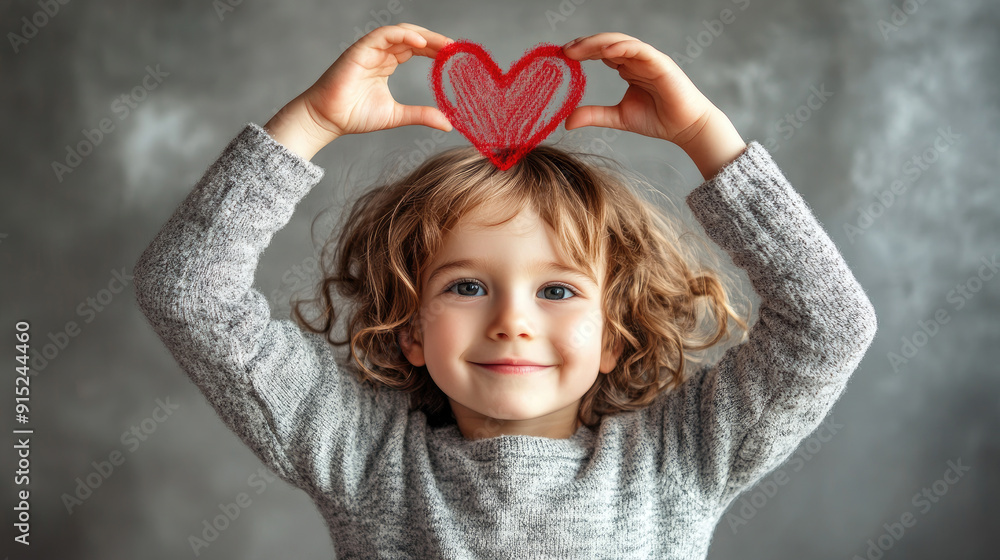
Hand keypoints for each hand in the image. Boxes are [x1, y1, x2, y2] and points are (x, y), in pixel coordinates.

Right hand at [303, 23, 454, 137]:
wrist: (327, 120)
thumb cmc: (355, 116)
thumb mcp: (397, 116)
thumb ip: (421, 115)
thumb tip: (449, 123)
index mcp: (387, 63)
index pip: (416, 49)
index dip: (435, 50)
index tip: (455, 56)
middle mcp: (380, 53)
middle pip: (412, 37)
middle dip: (435, 41)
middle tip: (455, 48)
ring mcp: (370, 49)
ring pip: (401, 32)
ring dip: (424, 36)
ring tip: (444, 45)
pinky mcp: (360, 49)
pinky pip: (384, 35)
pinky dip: (403, 35)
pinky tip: (420, 43)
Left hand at [560, 33, 746, 178]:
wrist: (685, 129)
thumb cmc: (657, 120)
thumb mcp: (618, 117)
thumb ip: (594, 115)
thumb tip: (566, 121)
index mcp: (628, 68)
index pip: (602, 53)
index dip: (582, 51)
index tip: (562, 55)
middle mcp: (637, 60)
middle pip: (607, 44)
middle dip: (585, 45)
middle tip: (564, 50)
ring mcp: (649, 60)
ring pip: (621, 42)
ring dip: (598, 43)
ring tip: (578, 48)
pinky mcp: (661, 64)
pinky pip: (640, 50)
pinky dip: (623, 47)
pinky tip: (605, 51)